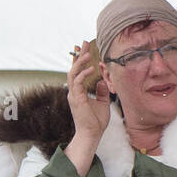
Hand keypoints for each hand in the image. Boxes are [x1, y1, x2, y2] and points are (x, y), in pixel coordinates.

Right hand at [65, 40, 110, 174]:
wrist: (92, 134)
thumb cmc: (96, 121)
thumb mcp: (102, 103)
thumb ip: (102, 92)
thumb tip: (103, 82)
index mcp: (78, 91)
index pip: (78, 71)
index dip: (80, 59)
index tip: (83, 48)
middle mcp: (74, 90)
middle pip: (74, 68)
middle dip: (79, 55)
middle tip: (84, 43)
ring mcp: (73, 94)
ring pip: (73, 73)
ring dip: (80, 62)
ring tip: (87, 53)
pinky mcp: (76, 98)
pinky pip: (78, 82)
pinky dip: (84, 74)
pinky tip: (91, 69)